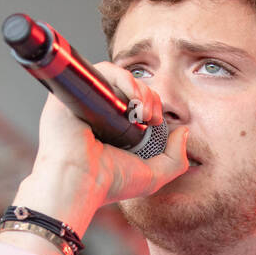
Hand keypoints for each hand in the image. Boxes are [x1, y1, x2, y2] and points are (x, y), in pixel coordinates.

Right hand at [23, 60, 192, 232]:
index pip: (134, 102)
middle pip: (128, 87)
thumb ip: (176, 160)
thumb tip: (184, 132)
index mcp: (110, 128)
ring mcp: (83, 100)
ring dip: (139, 88)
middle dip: (149, 96)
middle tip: (152, 116)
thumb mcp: (152, 177)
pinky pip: (101, 71)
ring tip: (144, 110)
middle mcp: (95, 112)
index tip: (156, 121)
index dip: (151, 104)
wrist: (80, 183)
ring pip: (117, 77)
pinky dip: (122, 78)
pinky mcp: (72, 91)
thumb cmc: (109, 184)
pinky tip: (133, 98)